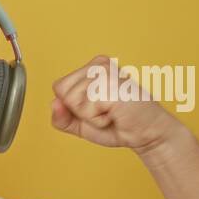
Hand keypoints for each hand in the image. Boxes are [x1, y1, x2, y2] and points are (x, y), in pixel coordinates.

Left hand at [50, 55, 184, 154]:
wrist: (145, 134)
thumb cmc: (115, 126)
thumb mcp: (80, 123)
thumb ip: (61, 117)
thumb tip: (54, 103)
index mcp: (92, 67)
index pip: (59, 88)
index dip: (73, 107)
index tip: (97, 108)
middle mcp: (99, 64)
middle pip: (62, 93)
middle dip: (80, 111)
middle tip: (105, 111)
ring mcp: (106, 72)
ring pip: (72, 101)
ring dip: (91, 116)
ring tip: (112, 112)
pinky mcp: (111, 85)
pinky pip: (85, 110)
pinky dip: (98, 120)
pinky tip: (116, 114)